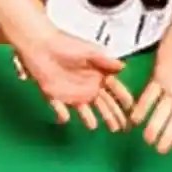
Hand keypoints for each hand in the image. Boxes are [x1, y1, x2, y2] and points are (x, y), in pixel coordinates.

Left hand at [13, 27, 133, 129]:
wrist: (40, 43)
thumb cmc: (65, 44)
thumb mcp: (89, 51)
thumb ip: (105, 60)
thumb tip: (123, 67)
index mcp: (98, 74)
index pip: (114, 90)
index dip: (123, 99)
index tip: (131, 108)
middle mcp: (87, 85)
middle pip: (103, 104)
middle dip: (112, 115)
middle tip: (120, 127)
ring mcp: (72, 92)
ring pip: (84, 110)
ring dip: (89, 118)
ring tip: (95, 126)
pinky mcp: (55, 95)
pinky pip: (59, 108)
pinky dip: (61, 113)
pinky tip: (65, 118)